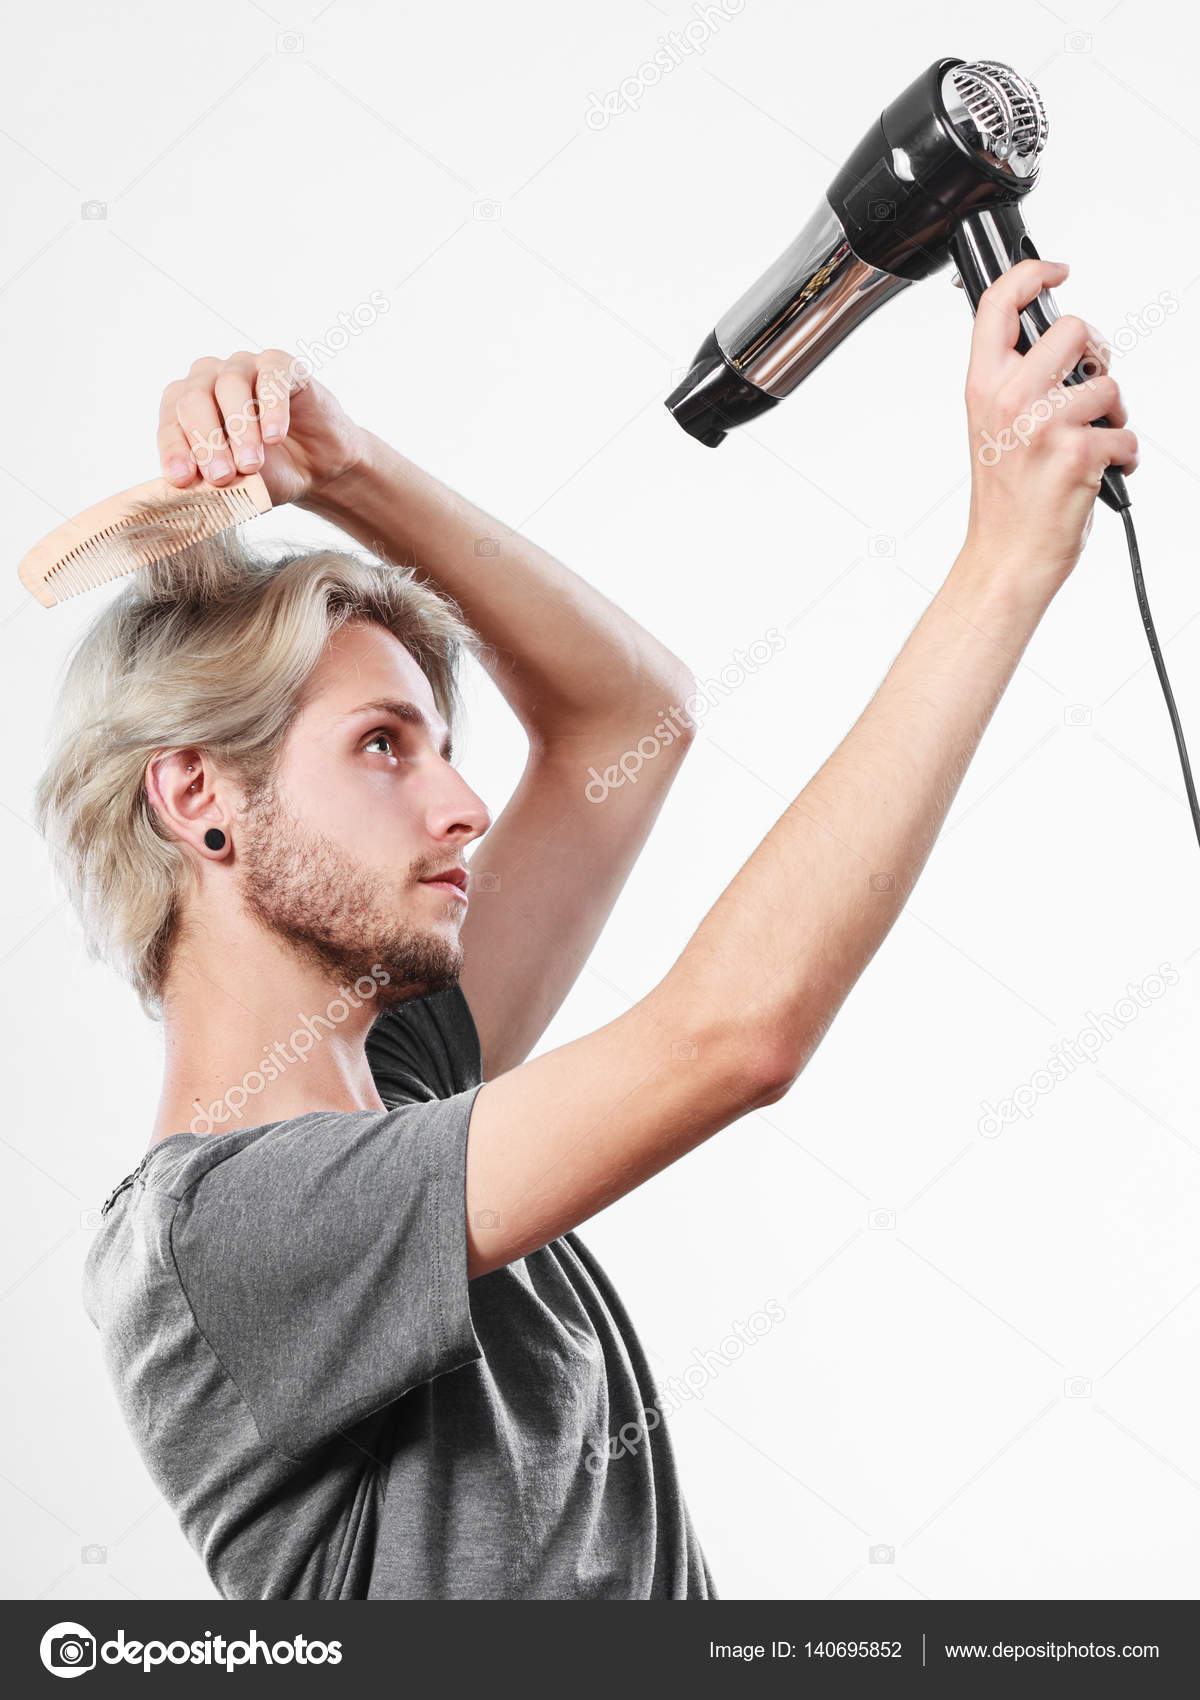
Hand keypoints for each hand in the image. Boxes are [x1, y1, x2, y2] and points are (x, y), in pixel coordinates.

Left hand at [155, 349, 366, 508]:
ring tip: (251, 464)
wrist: (316, 466)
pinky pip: (271, 378)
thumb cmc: (268, 471)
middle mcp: (209, 379)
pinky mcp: (280, 364)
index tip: (183, 479)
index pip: (170, 422)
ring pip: (230, 384)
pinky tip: (275, 436)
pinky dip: (272, 409)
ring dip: (240, 428)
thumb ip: (210, 484)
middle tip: (222, 476)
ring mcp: (243, 366)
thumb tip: (185, 491)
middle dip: (207, 440)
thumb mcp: (236, 486)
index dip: (174, 450)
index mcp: (187, 407)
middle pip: (194, 398)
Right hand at [961, 258, 1138, 595]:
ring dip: (1113, 415)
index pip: (998, 304)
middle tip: (1088, 383)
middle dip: (1094, 354)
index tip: (1054, 272)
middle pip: (1073, 328)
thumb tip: (1053, 345)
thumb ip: (1010, 381)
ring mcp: (1045, 425)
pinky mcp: (1080, 452)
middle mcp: (1009, 399)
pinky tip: (1100, 473)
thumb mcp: (988, 428)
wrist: (1005, 557)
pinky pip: (1127, 434)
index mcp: (982, 387)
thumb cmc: (1003, 500)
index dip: (1031, 274)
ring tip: (1091, 443)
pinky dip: (1124, 456)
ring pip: (1108, 383)